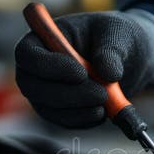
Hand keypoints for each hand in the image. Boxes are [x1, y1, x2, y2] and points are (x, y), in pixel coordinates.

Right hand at [15, 12, 153, 128]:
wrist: (126, 59)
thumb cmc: (114, 37)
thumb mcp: (117, 33)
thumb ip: (111, 50)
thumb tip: (109, 74)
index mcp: (41, 38)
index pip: (27, 55)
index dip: (50, 67)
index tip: (81, 73)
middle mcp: (35, 68)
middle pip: (32, 87)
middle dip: (68, 95)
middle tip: (101, 94)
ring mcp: (43, 93)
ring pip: (49, 109)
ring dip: (79, 110)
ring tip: (107, 101)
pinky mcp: (58, 111)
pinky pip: (65, 121)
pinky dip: (85, 119)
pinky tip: (105, 111)